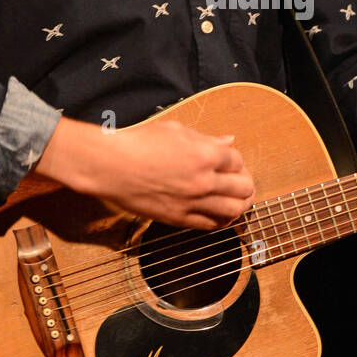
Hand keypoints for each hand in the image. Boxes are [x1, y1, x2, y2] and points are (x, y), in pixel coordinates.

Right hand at [36, 117, 255, 228]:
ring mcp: (192, 203)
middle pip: (243, 188)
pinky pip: (210, 226)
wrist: (110, 165)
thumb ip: (206, 138)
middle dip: (246, 184)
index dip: (237, 161)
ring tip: (239, 202)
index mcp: (205, 155)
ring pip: (233, 211)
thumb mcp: (175, 131)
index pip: (237, 161)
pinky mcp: (178, 219)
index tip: (231, 162)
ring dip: (240, 206)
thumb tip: (228, 141)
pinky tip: (220, 216)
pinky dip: (220, 222)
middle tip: (242, 183)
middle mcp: (204, 181)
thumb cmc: (139, 142)